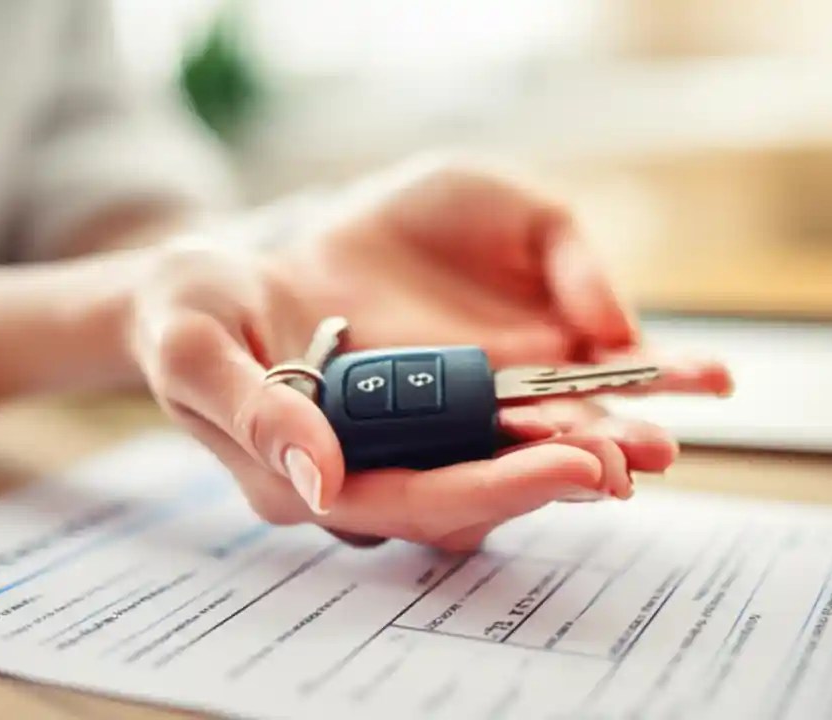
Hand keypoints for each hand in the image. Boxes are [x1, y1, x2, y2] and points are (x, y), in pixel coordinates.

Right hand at [123, 159, 730, 550]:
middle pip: (468, 492)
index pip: (409, 500)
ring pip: (488, 458)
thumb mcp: (192, 347)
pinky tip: (606, 386)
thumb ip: (250, 411)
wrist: (191, 291)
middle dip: (552, 477)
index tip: (574, 467)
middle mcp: (356, 473)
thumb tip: (322, 475)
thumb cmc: (182, 314)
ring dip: (566, 448)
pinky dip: (546, 408)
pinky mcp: (409, 406)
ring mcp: (386, 442)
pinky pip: (486, 416)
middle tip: (637, 458)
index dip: (493, 490)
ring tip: (648, 433)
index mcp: (302, 477)